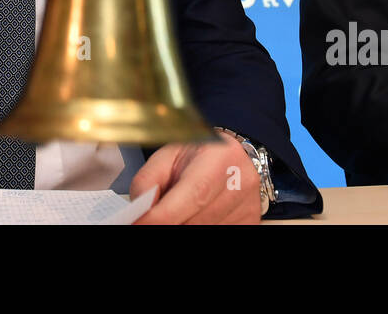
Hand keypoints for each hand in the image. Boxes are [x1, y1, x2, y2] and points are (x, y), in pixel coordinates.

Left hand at [130, 130, 261, 224]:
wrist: (232, 156)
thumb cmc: (199, 154)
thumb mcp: (168, 154)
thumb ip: (149, 179)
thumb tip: (140, 209)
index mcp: (220, 158)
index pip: (193, 195)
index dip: (162, 215)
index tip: (138, 223)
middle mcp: (240, 183)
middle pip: (197, 220)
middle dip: (168, 223)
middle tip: (150, 219)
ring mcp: (248, 207)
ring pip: (205, 231)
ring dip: (183, 226)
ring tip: (176, 213)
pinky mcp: (249, 222)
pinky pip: (218, 233)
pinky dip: (198, 228)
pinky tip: (191, 217)